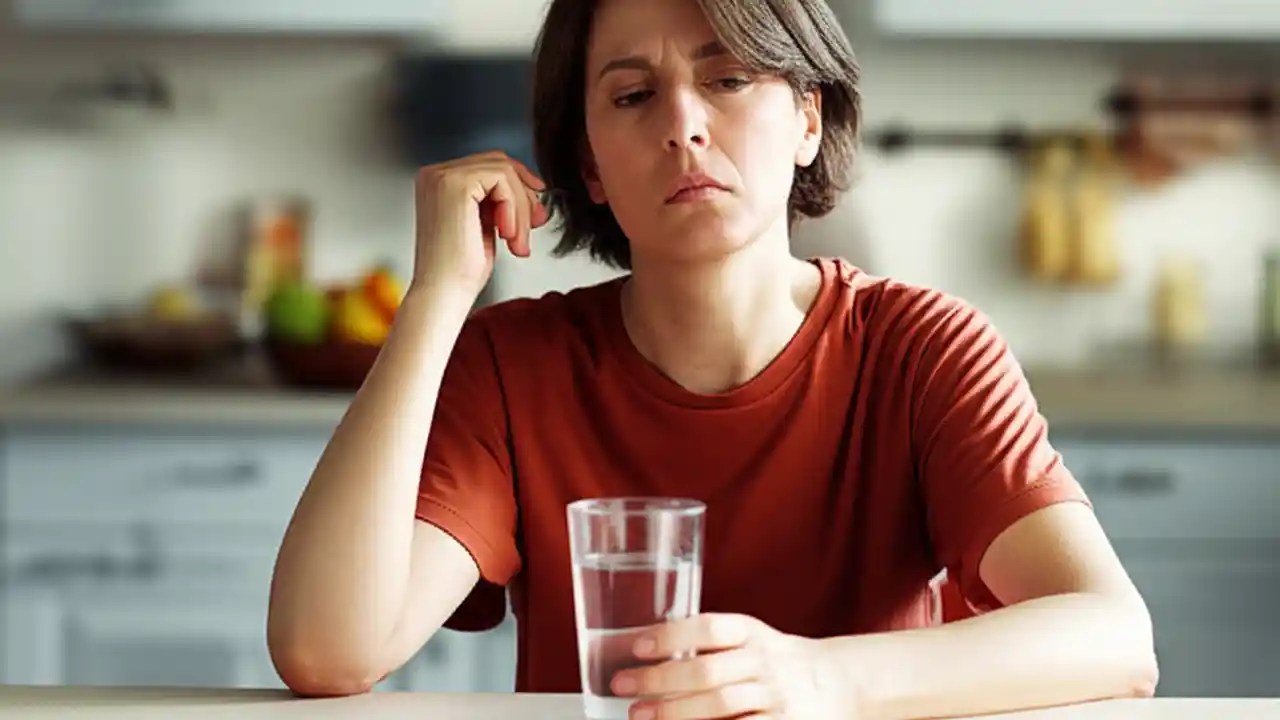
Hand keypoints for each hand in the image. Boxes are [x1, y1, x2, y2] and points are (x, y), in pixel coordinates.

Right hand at [411, 150, 549, 300]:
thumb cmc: (461, 270)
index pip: (489, 165)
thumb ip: (499, 201)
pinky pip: (502, 179)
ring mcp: (442, 176)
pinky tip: (506, 234)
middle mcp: (435, 174)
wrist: (444, 294)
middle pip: (499, 162)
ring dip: (521, 207)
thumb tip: (533, 186)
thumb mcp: (486, 224)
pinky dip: (514, 207)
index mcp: (438, 182)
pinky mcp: (455, 183)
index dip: (519, 186)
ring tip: (517, 241)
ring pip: (504, 170)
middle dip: (524, 194)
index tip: (535, 214)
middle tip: (535, 225)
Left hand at [610, 613, 843, 718]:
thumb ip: (712, 645)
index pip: (710, 629)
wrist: (838, 682)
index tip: (637, 647)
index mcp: (752, 633)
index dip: (672, 636)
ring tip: (639, 714)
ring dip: (673, 711)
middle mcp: (765, 661)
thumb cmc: (778, 661)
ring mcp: (776, 696)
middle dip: (659, 680)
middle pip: (707, 670)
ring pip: (720, 705)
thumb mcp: (752, 639)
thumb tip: (647, 651)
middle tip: (623, 686)